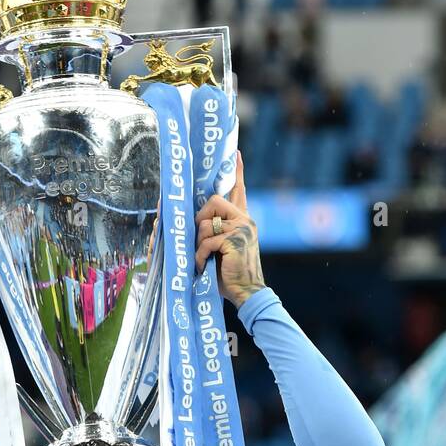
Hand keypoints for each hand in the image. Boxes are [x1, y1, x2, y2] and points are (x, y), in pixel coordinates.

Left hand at [194, 152, 265, 307]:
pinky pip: (207, 240)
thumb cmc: (231, 274)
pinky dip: (200, 255)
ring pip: (206, 223)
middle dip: (200, 219)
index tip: (237, 153)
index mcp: (243, 220)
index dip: (238, 172)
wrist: (247, 292)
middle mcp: (245, 220)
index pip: (239, 190)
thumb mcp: (224, 248)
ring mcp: (241, 229)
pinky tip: (203, 266)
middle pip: (214, 201)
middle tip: (199, 241)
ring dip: (198, 244)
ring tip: (202, 259)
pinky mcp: (234, 240)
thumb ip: (217, 231)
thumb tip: (198, 220)